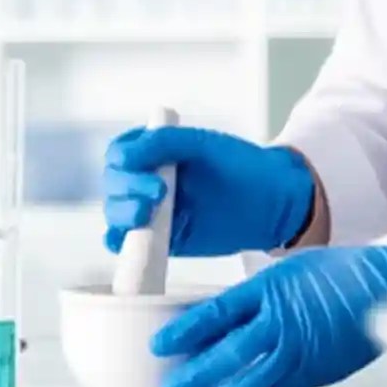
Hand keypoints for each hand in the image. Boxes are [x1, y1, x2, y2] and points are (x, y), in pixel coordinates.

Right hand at [103, 126, 314, 256]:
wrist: (273, 204)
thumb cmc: (242, 168)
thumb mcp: (202, 145)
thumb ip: (163, 143)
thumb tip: (122, 157)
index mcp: (153, 151)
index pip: (119, 154)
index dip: (124, 161)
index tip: (141, 166)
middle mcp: (146, 180)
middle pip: (113, 185)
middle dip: (127, 189)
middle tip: (158, 193)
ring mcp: (151, 211)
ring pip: (116, 214)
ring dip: (123, 214)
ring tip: (148, 213)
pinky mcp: (160, 240)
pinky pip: (129, 243)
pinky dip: (122, 242)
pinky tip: (133, 239)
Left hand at [154, 242, 386, 386]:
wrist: (386, 287)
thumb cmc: (338, 273)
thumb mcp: (287, 270)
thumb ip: (254, 295)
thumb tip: (219, 319)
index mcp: (268, 289)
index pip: (215, 313)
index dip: (184, 331)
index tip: (159, 345)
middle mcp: (280, 322)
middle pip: (227, 353)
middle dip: (193, 375)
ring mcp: (298, 350)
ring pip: (250, 380)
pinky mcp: (315, 371)